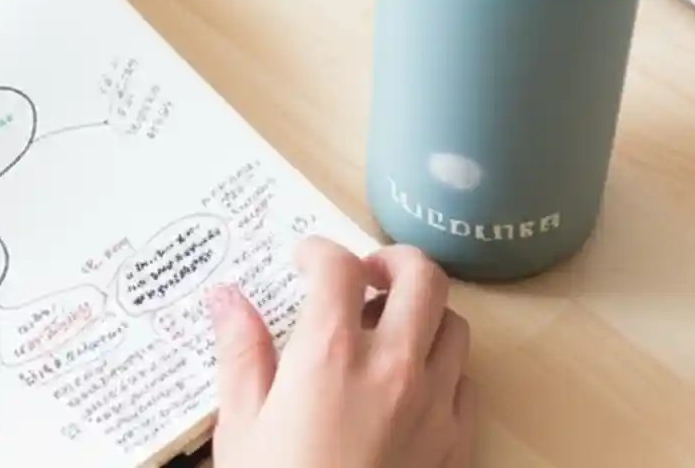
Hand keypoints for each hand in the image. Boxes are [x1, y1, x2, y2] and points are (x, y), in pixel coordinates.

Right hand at [208, 238, 476, 467]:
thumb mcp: (240, 424)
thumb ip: (241, 351)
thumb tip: (226, 298)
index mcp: (329, 354)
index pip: (338, 267)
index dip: (319, 250)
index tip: (304, 259)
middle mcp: (392, 366)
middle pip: (422, 277)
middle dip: (394, 260)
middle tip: (366, 273)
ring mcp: (433, 404)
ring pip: (455, 326)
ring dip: (424, 315)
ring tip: (389, 329)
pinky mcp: (457, 443)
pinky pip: (467, 382)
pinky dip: (443, 369)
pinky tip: (411, 385)